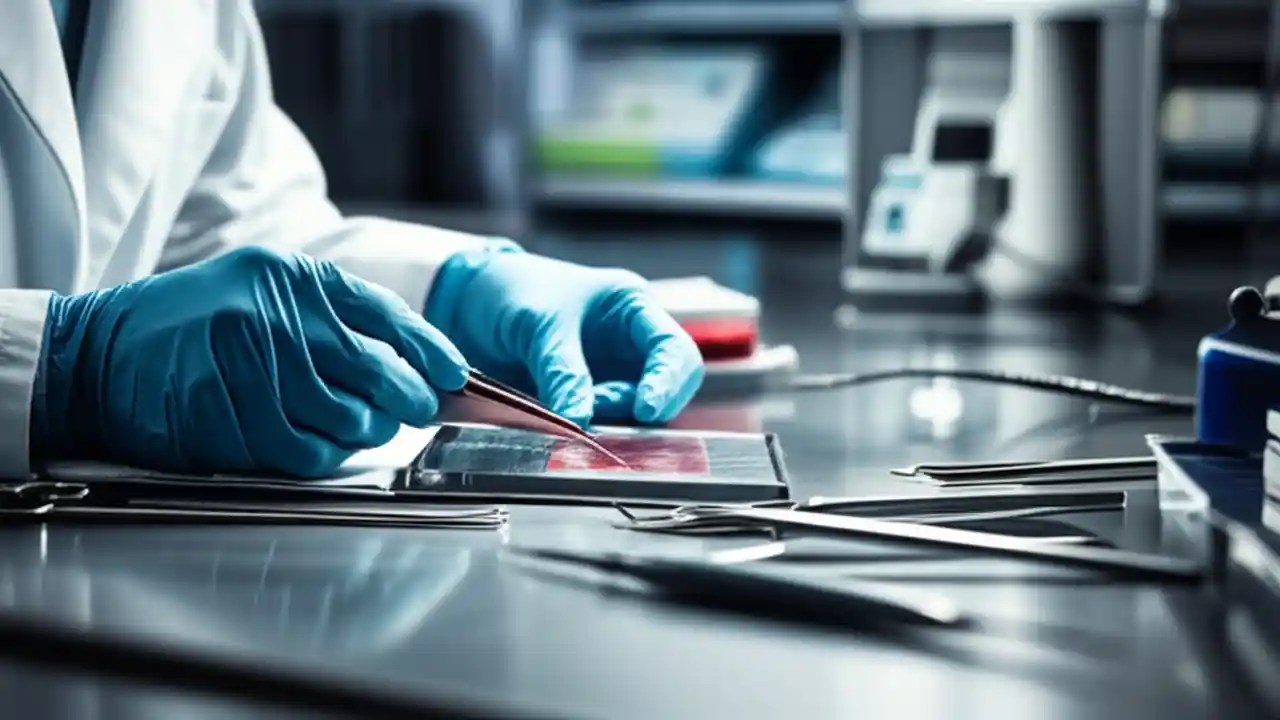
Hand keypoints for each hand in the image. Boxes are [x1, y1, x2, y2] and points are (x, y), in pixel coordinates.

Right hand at [33, 247, 468, 476]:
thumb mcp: (263, 290)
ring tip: (352, 425)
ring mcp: (249, 366)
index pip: (385, 313)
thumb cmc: (195, 324)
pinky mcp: (228, 415)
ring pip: (350, 419)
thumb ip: (334, 318)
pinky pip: (308, 453)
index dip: (429, 348)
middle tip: (410, 409)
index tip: (453, 374)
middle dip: (408, 399)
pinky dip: (324, 456)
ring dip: (363, 432)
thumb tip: (415, 363)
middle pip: (379, 371)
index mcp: (292, 276)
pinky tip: (317, 443)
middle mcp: (275, 314)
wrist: (102, 354)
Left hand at [426, 250, 703, 425]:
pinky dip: (589, 430)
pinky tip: (565, 426)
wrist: (465, 305)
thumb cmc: (509, 290)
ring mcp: (609, 373)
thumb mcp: (538, 324)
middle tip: (598, 413)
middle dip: (641, 407)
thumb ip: (561, 370)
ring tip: (569, 414)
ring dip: (611, 422)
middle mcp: (629, 343)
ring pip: (635, 412)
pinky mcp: (585, 398)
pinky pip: (602, 423)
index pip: (675, 349)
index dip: (669, 382)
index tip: (646, 408)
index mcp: (631, 307)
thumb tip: (579, 418)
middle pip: (668, 387)